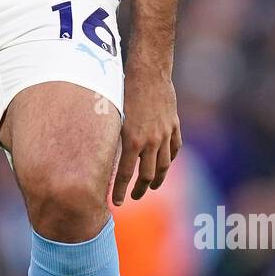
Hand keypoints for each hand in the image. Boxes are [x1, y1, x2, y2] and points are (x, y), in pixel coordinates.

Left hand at [111, 60, 181, 203]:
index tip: (116, 203)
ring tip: (151, 186)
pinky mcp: (174, 125)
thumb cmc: (123, 90)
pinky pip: (175, 149)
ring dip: (157, 179)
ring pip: (164, 165)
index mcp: (132, 140)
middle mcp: (151, 141)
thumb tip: (100, 155)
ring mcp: (165, 134)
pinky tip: (165, 164)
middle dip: (140, 190)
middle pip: (147, 175)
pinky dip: (170, 159)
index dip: (121, 191)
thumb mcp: (113, 116)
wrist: (148, 72)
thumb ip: (112, 137)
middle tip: (134, 198)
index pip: (126, 174)